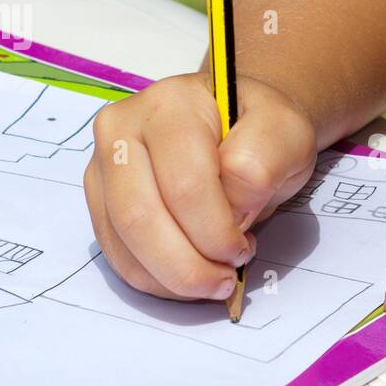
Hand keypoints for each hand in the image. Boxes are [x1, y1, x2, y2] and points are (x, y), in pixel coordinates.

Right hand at [84, 72, 317, 299]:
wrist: (234, 124)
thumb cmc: (256, 128)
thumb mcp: (285, 131)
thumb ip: (262, 161)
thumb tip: (230, 211)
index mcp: (170, 105)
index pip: (184, 186)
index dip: (216, 232)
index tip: (244, 249)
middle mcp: (122, 129)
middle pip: (140, 217)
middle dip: (188, 266)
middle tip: (225, 280)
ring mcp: (103, 166)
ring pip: (123, 242)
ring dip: (171, 278)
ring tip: (211, 278)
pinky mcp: (99, 200)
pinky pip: (117, 255)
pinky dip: (155, 280)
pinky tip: (188, 276)